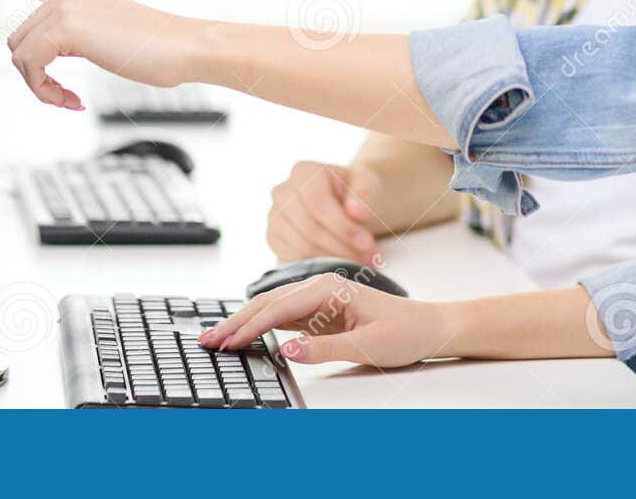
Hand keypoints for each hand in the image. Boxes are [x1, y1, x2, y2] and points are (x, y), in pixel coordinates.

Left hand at [0, 0, 204, 109]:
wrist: (185, 47)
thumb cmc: (158, 49)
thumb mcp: (109, 39)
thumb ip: (77, 38)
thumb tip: (49, 61)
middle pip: (19, 39)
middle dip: (34, 74)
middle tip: (63, 96)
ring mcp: (67, 7)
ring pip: (20, 55)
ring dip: (39, 86)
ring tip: (68, 99)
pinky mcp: (67, 27)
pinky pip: (31, 66)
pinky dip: (44, 91)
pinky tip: (71, 99)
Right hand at [200, 275, 452, 367]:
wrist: (430, 327)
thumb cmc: (405, 332)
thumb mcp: (367, 346)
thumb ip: (324, 348)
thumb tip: (284, 349)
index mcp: (331, 288)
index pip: (278, 308)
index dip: (249, 327)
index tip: (226, 343)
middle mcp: (321, 287)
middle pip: (268, 302)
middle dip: (235, 321)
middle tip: (206, 340)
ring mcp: (320, 298)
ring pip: (272, 307)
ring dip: (244, 322)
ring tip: (216, 337)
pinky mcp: (322, 310)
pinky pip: (284, 315)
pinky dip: (261, 324)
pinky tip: (245, 334)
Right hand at [267, 161, 383, 261]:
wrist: (344, 202)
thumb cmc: (355, 191)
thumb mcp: (368, 184)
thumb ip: (365, 193)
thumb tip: (355, 212)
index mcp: (304, 171)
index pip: (318, 204)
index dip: (343, 227)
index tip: (367, 244)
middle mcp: (283, 191)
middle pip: (309, 229)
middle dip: (341, 248)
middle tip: (368, 259)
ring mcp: (275, 215)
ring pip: (302, 248)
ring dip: (334, 261)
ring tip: (359, 263)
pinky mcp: (274, 238)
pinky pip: (293, 260)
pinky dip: (319, 267)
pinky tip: (340, 265)